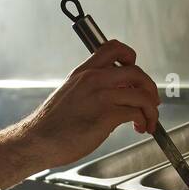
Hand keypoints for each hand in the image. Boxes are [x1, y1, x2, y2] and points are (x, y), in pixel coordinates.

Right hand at [13, 39, 160, 169]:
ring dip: (151, 109)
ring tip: (148, 121)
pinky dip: (143, 120)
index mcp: (84, 72)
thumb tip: (116, 96)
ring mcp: (100, 96)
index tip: (134, 73)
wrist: (36, 141)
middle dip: (150, 88)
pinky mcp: (106, 116)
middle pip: (137, 72)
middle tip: (151, 102)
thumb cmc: (51, 125)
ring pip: (142, 94)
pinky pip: (136, 112)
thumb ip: (92, 90)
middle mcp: (93, 79)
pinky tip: (139, 127)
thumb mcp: (70, 95)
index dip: (131, 57)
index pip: (114, 48)